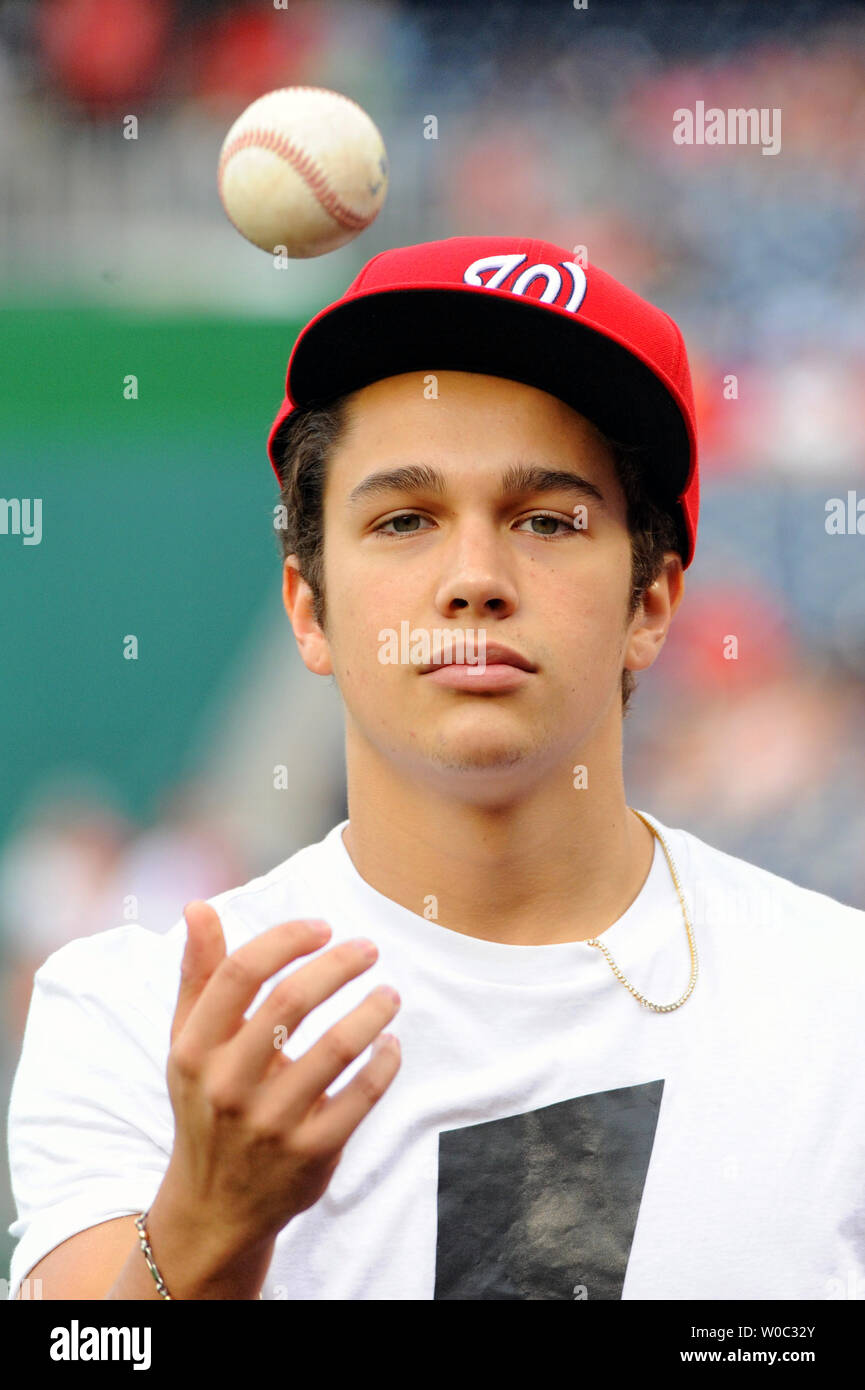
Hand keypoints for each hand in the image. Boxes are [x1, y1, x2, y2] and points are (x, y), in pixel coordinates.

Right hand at [156, 902, 400, 1278]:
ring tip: (390, 993)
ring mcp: (270, 1122)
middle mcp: (228, 1085)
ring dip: (371, 1011)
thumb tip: (198, 904)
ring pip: (334, 1049)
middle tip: (369, 949)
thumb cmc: (207, 1102)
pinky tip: (391, 1043)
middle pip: (291, 1003)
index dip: (287, 940)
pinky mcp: (310, 1153)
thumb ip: (199, 974)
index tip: (324, 927)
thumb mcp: (190, 1044)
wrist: (213, 1205)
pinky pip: (360, 1097)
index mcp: (196, 1049)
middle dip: (339, 966)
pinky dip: (384, 1063)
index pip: (241, 974)